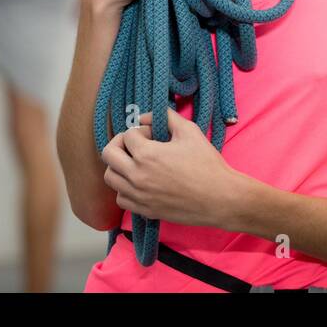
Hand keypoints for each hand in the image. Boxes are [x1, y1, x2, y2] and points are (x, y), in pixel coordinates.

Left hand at [101, 108, 251, 229]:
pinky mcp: (143, 210)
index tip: (153, 134)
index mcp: (147, 154)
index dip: (140, 130)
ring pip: (110, 178)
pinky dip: (125, 189)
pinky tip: (140, 183)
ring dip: (119, 166)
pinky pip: (120, 198)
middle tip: (134, 144)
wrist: (219, 197)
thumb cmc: (207, 164)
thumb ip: (167, 118)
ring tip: (135, 163)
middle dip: (119, 143)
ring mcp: (138, 195)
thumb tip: (145, 117)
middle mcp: (137, 176)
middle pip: (108, 155)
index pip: (128, 135)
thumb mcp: (190, 132)